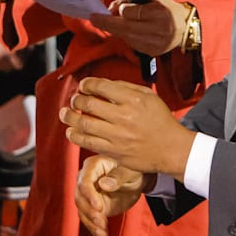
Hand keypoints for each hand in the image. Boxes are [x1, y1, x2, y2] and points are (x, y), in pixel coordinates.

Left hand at [61, 77, 194, 177]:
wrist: (170, 148)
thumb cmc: (160, 120)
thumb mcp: (148, 96)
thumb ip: (126, 87)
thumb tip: (103, 85)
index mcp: (132, 100)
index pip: (101, 87)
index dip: (88, 84)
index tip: (83, 85)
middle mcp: (123, 117)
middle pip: (90, 104)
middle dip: (77, 99)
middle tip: (74, 98)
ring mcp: (117, 136)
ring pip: (85, 124)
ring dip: (70, 117)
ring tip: (65, 113)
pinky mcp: (114, 151)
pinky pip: (89, 142)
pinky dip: (76, 136)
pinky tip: (71, 131)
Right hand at [76, 154, 148, 235]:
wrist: (137, 181)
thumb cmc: (134, 170)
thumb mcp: (130, 171)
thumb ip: (118, 176)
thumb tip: (103, 184)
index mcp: (94, 165)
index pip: (85, 181)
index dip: (90, 195)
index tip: (99, 207)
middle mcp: (86, 179)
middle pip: (80, 197)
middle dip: (90, 212)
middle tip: (102, 222)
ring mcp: (88, 194)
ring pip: (82, 210)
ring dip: (91, 223)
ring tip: (103, 233)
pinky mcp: (92, 207)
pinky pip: (88, 218)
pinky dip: (94, 229)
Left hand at [91, 0, 191, 56]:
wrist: (183, 29)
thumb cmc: (167, 9)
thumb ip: (133, 1)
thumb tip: (113, 8)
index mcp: (160, 13)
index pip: (133, 13)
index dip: (122, 10)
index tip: (115, 8)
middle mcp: (158, 30)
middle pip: (126, 28)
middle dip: (108, 23)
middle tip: (94, 18)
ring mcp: (155, 43)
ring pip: (127, 38)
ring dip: (116, 30)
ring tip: (109, 23)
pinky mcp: (152, 52)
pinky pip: (132, 44)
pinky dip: (126, 37)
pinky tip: (127, 31)